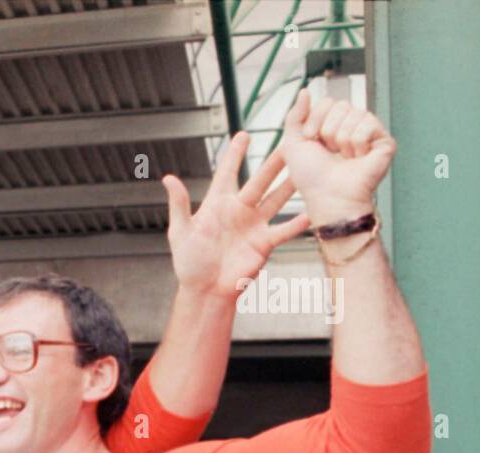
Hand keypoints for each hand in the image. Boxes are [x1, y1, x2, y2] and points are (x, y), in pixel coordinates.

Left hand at [163, 132, 309, 299]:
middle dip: (274, 162)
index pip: (228, 172)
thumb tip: (168, 178)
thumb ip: (179, 205)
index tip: (243, 134)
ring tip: (307, 168)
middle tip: (290, 142)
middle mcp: (239, 210)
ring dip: (291, 185)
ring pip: (277, 198)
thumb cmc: (189, 263)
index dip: (235, 154)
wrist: (205, 291)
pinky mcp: (264, 242)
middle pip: (260, 180)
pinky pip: (283, 229)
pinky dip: (296, 223)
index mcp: (217, 203)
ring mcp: (254, 225)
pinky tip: (311, 212)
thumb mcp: (180, 231)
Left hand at [279, 88, 395, 226]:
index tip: (311, 141)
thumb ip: (295, 116)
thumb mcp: (293, 144)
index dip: (314, 120)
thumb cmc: (311, 177)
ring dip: (341, 139)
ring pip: (354, 113)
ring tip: (344, 157)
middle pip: (340, 104)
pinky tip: (358, 158)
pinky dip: (357, 143)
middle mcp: (352, 127)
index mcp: (332, 126)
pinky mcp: (385, 141)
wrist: (328, 197)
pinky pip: (368, 123)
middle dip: (328, 130)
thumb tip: (304, 90)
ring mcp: (370, 133)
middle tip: (330, 151)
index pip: (326, 102)